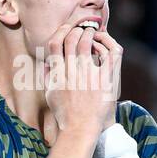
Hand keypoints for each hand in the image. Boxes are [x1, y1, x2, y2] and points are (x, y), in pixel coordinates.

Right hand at [44, 22, 116, 136]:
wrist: (80, 129)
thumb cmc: (65, 114)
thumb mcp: (50, 95)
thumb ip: (48, 77)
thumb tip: (47, 63)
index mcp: (57, 73)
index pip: (55, 43)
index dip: (61, 31)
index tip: (67, 28)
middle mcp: (71, 71)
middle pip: (71, 39)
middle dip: (76, 30)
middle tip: (82, 28)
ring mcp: (88, 75)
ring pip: (87, 42)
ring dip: (90, 33)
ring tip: (92, 33)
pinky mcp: (104, 80)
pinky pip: (109, 54)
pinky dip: (108, 44)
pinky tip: (106, 43)